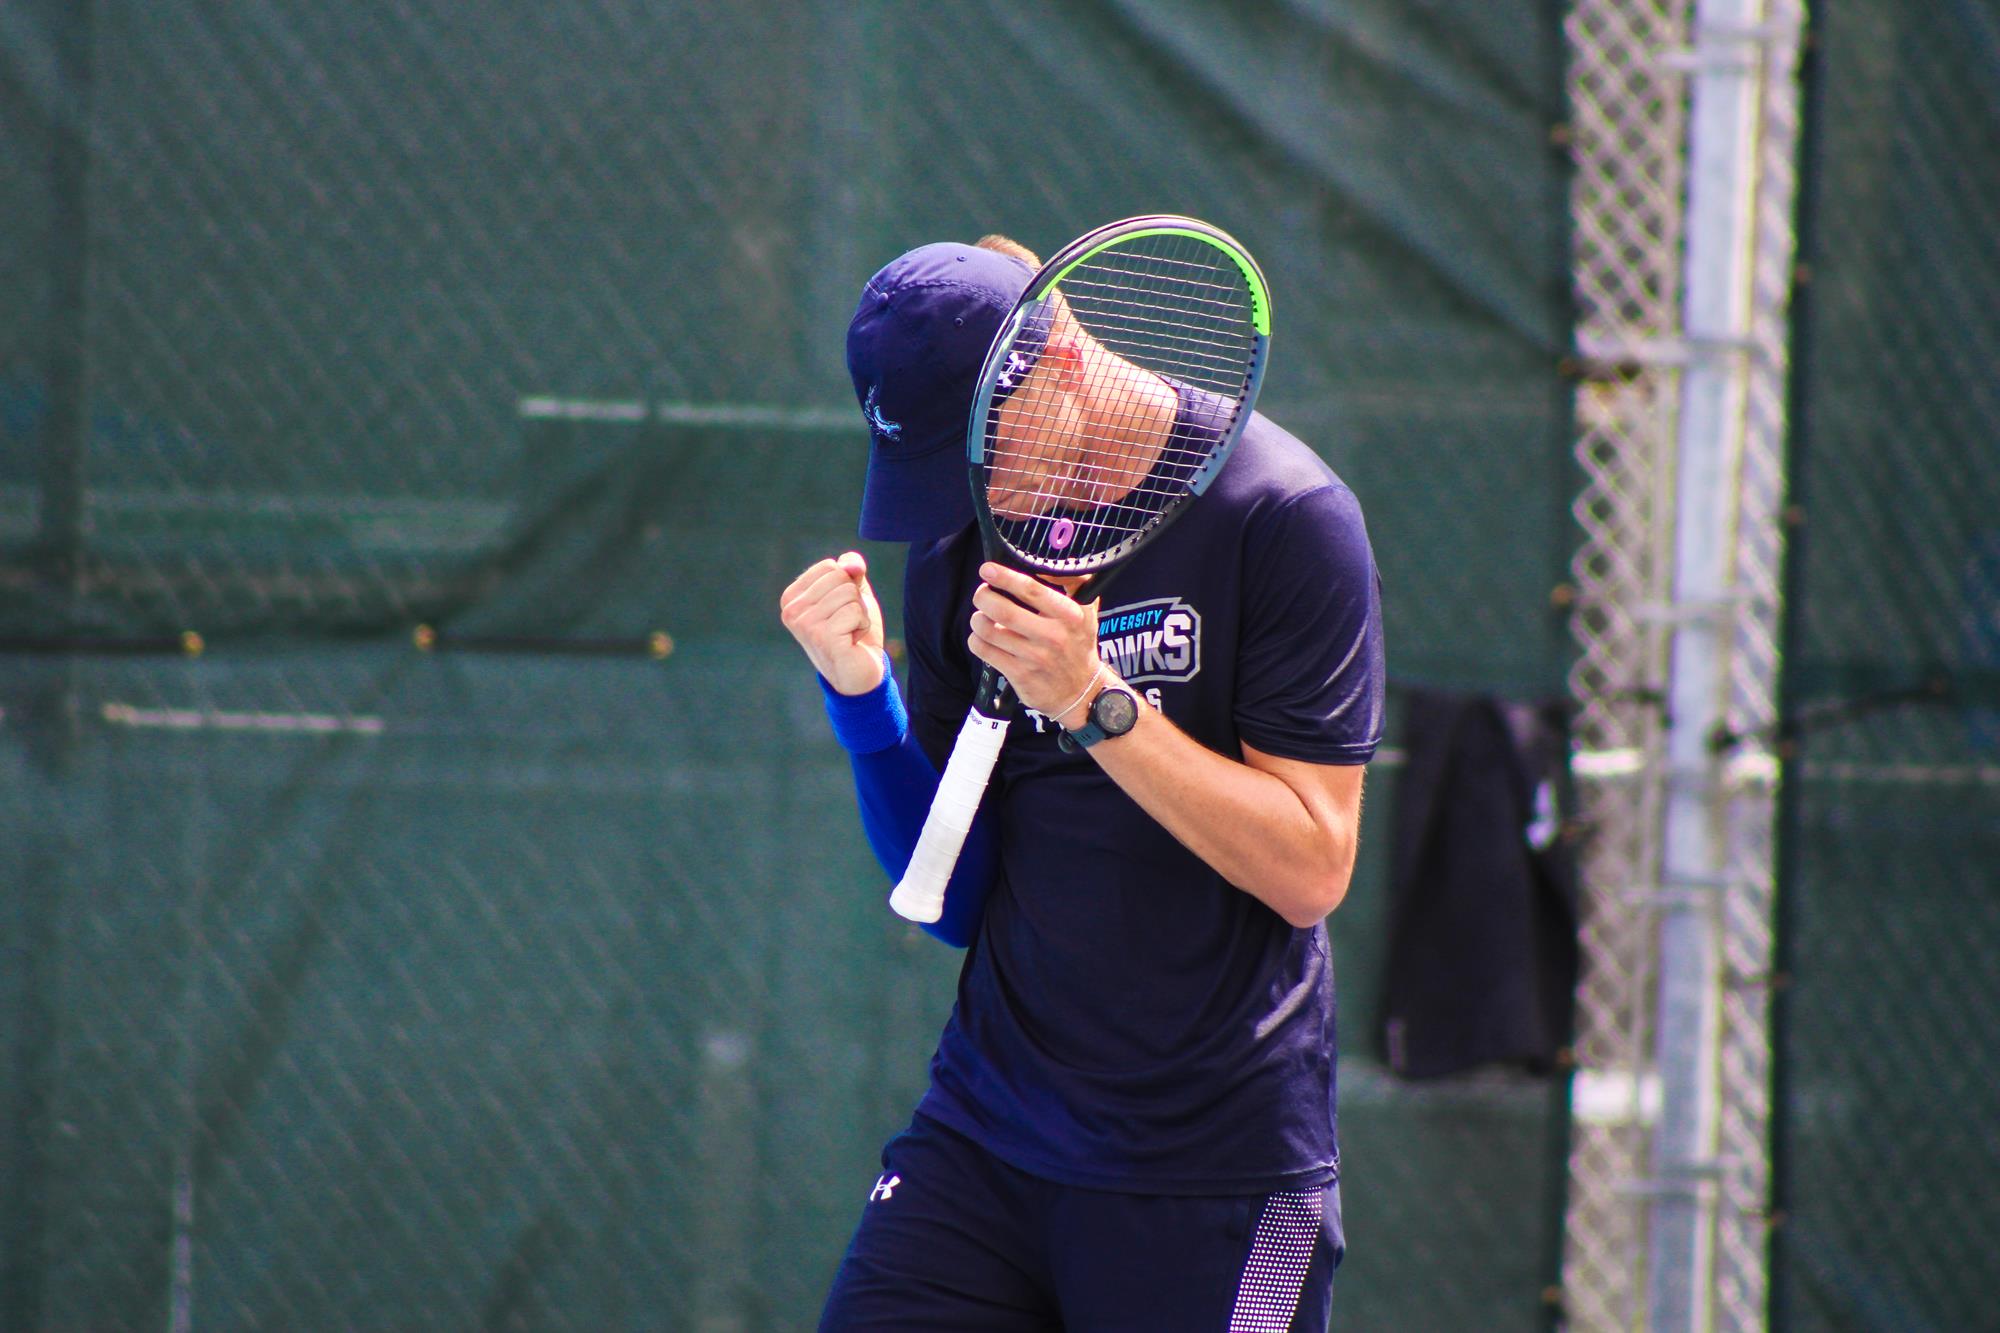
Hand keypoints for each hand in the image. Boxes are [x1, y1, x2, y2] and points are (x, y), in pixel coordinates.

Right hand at [780, 552, 886, 695]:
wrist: (860, 672)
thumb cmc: (854, 631)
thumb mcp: (853, 594)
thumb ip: (851, 571)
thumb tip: (851, 563)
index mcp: (792, 598)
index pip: (829, 566)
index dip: (846, 585)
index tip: (840, 611)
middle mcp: (792, 611)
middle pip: (839, 577)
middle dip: (854, 599)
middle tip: (846, 624)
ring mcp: (805, 625)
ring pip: (849, 593)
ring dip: (859, 614)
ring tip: (849, 633)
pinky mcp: (823, 638)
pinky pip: (855, 611)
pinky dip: (862, 625)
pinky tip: (852, 642)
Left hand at [968, 563, 1100, 725]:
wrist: (1081, 690)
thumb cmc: (1078, 642)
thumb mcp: (1087, 609)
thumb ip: (1072, 581)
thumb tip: (1044, 562)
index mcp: (1070, 615)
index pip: (1032, 591)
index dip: (1005, 577)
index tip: (987, 569)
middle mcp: (1053, 637)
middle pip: (1004, 611)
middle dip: (984, 597)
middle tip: (981, 593)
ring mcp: (1035, 658)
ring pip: (989, 631)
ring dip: (978, 619)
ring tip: (982, 616)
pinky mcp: (1020, 675)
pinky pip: (985, 651)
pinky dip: (977, 640)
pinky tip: (983, 637)